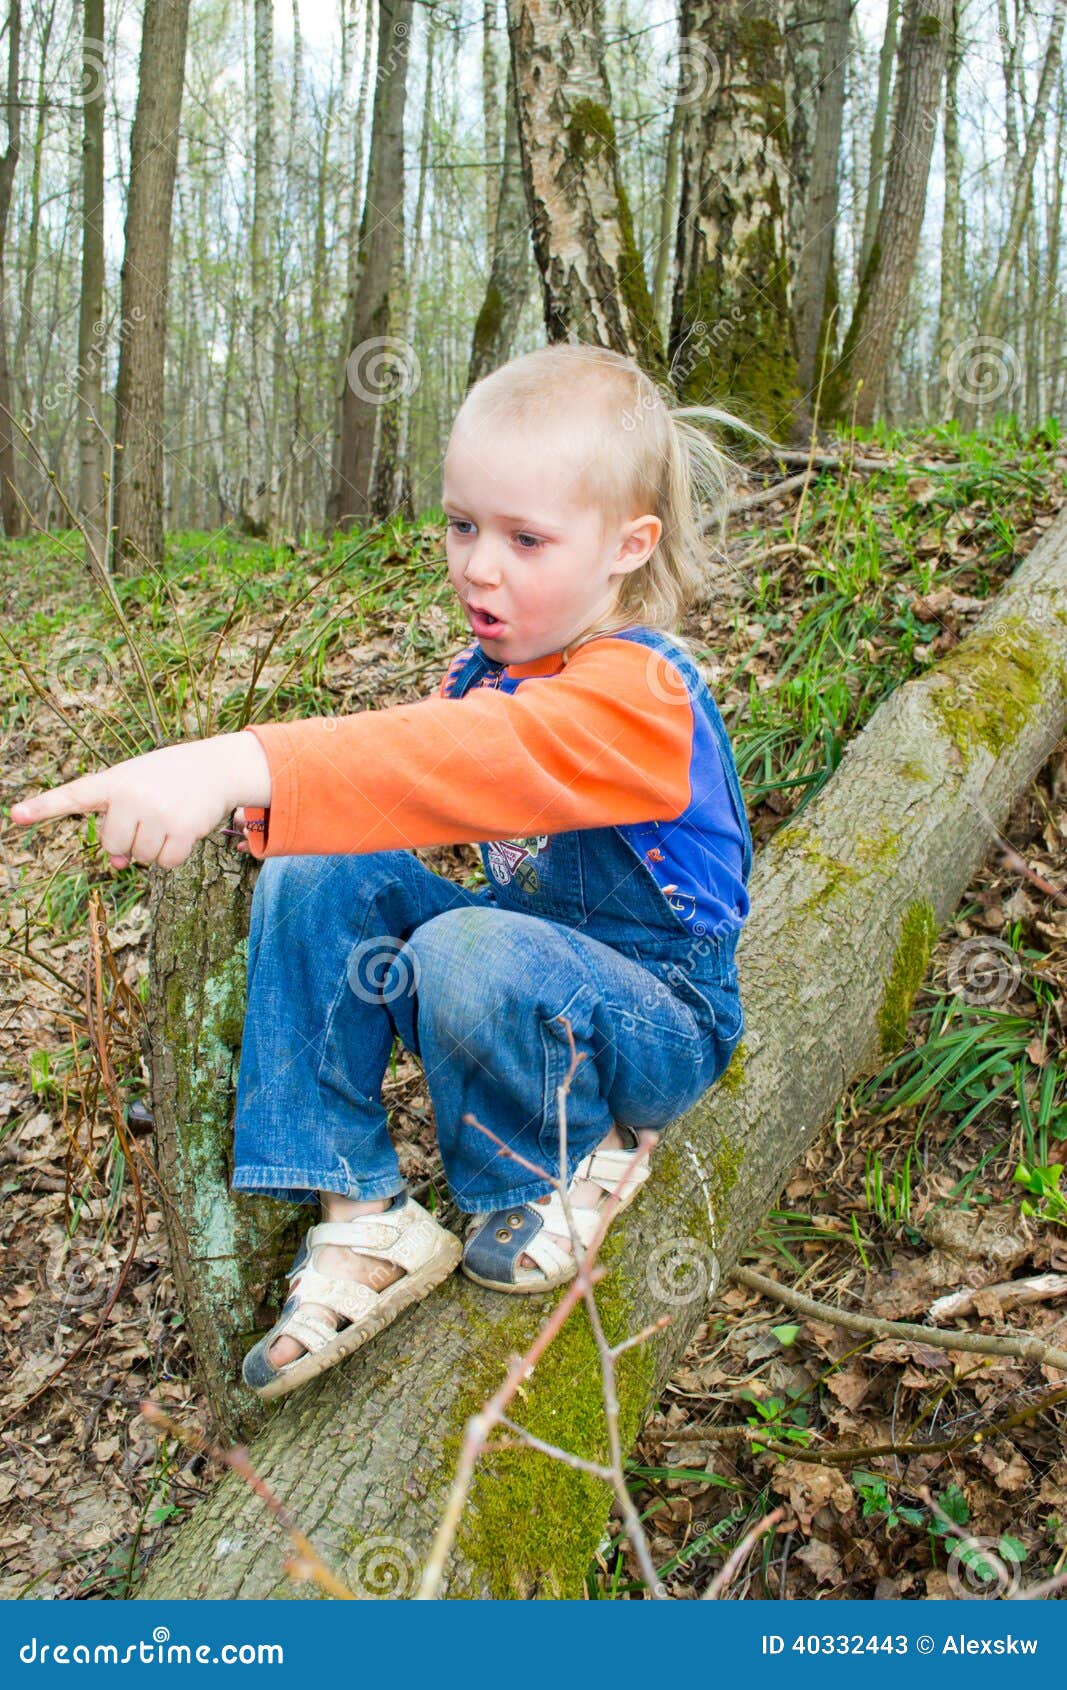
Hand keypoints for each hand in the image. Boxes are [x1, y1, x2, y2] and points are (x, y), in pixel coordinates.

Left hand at [10, 733, 271, 869]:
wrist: (214, 767)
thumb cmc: (167, 780)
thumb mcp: (136, 792)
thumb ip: (117, 823)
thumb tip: (118, 864)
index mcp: (113, 782)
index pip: (73, 795)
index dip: (43, 807)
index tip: (16, 815)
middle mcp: (131, 795)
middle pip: (114, 846)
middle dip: (132, 840)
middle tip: (150, 816)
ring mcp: (156, 812)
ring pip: (141, 857)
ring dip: (155, 848)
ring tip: (169, 819)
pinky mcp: (182, 828)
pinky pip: (166, 863)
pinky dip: (174, 855)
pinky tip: (183, 831)